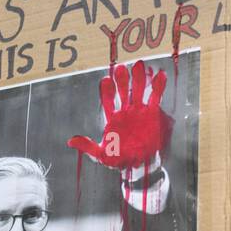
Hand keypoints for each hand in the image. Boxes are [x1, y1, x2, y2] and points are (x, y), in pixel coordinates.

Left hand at [68, 60, 172, 212]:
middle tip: (121, 69)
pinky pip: (155, 97)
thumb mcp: (102, 155)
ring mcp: (139, 111)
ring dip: (139, 78)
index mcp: (113, 118)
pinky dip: (158, 87)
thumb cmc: (119, 159)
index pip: (108, 101)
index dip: (107, 91)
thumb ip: (88, 147)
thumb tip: (71, 141)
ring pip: (138, 90)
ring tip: (138, 65)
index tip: (106, 81)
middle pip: (123, 91)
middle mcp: (125, 111)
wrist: (139, 165)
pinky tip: (160, 75)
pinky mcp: (152, 113)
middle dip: (122, 80)